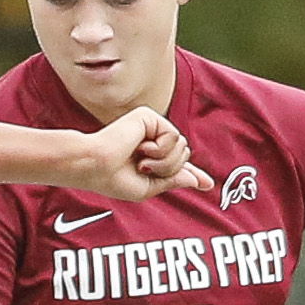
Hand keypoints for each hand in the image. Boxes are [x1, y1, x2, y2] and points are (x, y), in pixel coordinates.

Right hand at [81, 108, 212, 201]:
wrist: (95, 166)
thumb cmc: (113, 179)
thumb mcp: (147, 188)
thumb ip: (172, 181)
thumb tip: (195, 180)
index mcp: (150, 158)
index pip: (176, 165)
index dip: (192, 174)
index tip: (208, 184)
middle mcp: (152, 140)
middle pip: (184, 155)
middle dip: (169, 169)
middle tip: (144, 169)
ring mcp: (151, 127)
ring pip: (182, 147)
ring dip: (164, 161)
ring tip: (141, 160)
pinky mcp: (149, 117)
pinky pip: (173, 136)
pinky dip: (160, 149)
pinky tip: (141, 148)